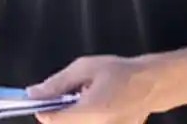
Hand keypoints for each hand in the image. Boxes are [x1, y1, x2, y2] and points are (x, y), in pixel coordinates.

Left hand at [26, 56, 160, 123]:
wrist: (153, 85)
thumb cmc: (120, 72)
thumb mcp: (85, 68)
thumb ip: (57, 83)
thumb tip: (33, 93)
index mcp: (91, 111)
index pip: (54, 121)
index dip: (43, 111)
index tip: (41, 102)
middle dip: (59, 114)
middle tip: (69, 96)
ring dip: (73, 117)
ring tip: (86, 100)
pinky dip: (86, 119)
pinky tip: (97, 107)